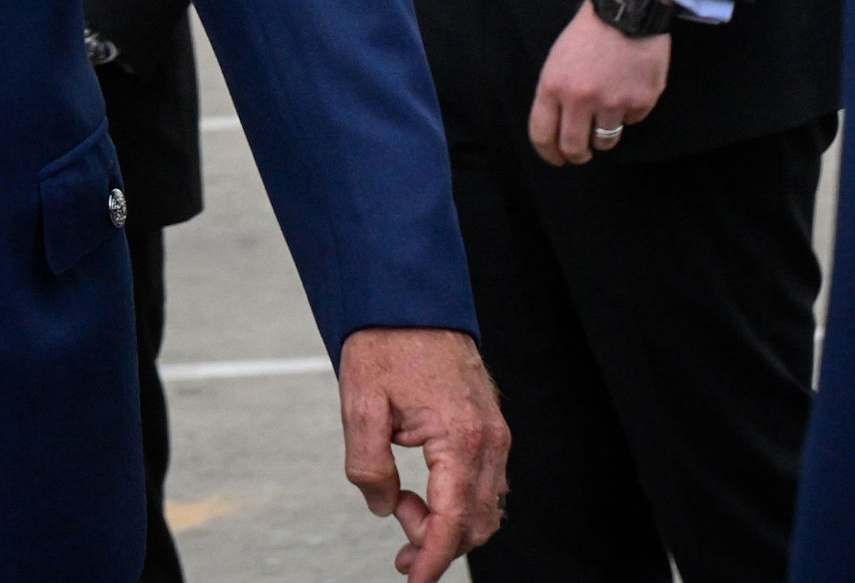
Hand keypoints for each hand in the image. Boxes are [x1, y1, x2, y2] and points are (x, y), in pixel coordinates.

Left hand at [337, 325, 507, 578]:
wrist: (409, 299)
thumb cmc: (386, 343)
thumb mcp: (359, 407)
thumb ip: (368, 467)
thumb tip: (384, 507)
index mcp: (460, 437)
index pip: (453, 520)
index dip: (434, 559)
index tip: (415, 580)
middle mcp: (489, 440)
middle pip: (476, 523)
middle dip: (438, 544)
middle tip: (399, 545)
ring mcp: (495, 433)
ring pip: (486, 507)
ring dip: (449, 524)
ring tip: (405, 509)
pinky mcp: (491, 428)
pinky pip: (485, 483)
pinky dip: (460, 502)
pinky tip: (424, 493)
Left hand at [529, 0, 670, 166]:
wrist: (627, 8)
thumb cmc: (589, 32)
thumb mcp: (557, 58)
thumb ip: (555, 94)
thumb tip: (557, 129)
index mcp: (553, 86)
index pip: (542, 135)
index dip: (549, 153)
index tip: (556, 158)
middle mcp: (581, 99)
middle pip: (574, 148)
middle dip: (577, 155)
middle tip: (581, 153)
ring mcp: (613, 103)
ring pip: (606, 142)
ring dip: (604, 137)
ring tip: (606, 116)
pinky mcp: (640, 102)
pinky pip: (632, 121)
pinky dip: (629, 112)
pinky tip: (628, 87)